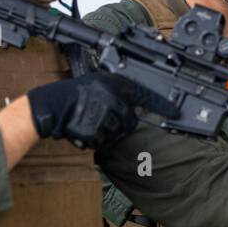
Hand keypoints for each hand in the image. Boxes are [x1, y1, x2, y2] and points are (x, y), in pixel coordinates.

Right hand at [27, 74, 172, 148]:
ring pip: (116, 133)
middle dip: (119, 123)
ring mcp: (104, 115)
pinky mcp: (94, 131)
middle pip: (129, 121)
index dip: (162, 105)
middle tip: (100, 116)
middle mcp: (113, 99)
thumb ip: (117, 93)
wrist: (52, 105)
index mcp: (115, 85)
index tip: (175, 113)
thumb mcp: (99, 84)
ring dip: (104, 132)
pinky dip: (93, 139)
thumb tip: (136, 105)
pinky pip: (102, 142)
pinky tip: (82, 128)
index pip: (145, 95)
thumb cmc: (74, 94)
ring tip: (88, 120)